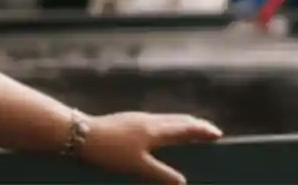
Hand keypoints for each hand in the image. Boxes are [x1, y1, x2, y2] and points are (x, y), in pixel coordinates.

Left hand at [77, 112, 221, 183]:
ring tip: (190, 128)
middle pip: (178, 120)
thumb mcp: (137, 166)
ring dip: (182, 123)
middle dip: (195, 125)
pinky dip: (168, 124)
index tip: (217, 133)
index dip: (202, 131)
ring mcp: (137, 119)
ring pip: (166, 119)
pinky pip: (156, 120)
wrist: (80, 134)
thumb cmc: (109, 151)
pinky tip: (161, 131)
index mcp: (155, 130)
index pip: (185, 129)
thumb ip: (161, 174)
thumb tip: (182, 182)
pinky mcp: (127, 121)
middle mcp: (149, 120)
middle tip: (209, 130)